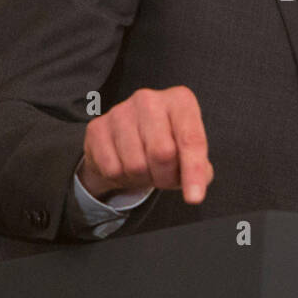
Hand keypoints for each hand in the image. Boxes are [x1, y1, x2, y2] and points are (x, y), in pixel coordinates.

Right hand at [78, 86, 213, 203]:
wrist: (123, 140)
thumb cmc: (164, 143)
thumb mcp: (188, 152)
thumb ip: (200, 169)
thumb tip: (194, 188)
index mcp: (179, 100)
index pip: (190, 139)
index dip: (193, 172)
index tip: (194, 198)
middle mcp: (149, 99)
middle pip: (162, 154)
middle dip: (165, 177)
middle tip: (164, 177)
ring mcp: (120, 111)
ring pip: (136, 165)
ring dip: (142, 178)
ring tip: (144, 168)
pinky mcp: (97, 127)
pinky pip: (112, 169)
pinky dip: (121, 177)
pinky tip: (124, 165)